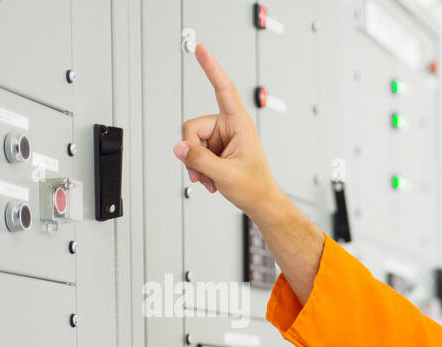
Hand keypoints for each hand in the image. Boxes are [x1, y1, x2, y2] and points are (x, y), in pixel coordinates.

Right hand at [173, 44, 284, 223]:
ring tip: (210, 180)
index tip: (201, 49)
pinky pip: (195, 152)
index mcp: (240, 124)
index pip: (223, 90)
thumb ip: (199, 160)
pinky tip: (210, 180)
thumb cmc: (254, 187)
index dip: (211, 68)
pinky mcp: (217, 148)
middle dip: (193, 153)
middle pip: (193, 128)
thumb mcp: (225, 175)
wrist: (262, 203)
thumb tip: (179, 148)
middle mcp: (230, 127)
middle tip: (201, 173)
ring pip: (192, 142)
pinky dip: (199, 168)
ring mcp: (223, 138)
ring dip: (197, 164)